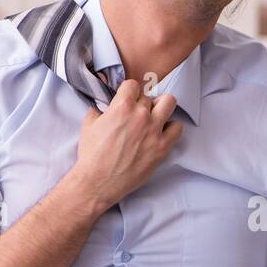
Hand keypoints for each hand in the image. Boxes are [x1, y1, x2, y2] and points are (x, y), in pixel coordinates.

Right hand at [74, 79, 181, 209]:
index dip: (129, 92)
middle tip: (137, 115)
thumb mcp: (88, 125)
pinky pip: (177, 128)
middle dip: (142, 104)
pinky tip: (161, 133)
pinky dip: (170, 128)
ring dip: (161, 107)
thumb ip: (98, 109)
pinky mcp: (162, 147)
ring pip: (169, 103)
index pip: (133, 85)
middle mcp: (141, 115)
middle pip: (149, 96)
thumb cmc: (92, 154)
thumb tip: (102, 103)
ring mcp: (154, 131)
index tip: (127, 100)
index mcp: (122, 107)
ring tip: (154, 117)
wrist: (99, 181)